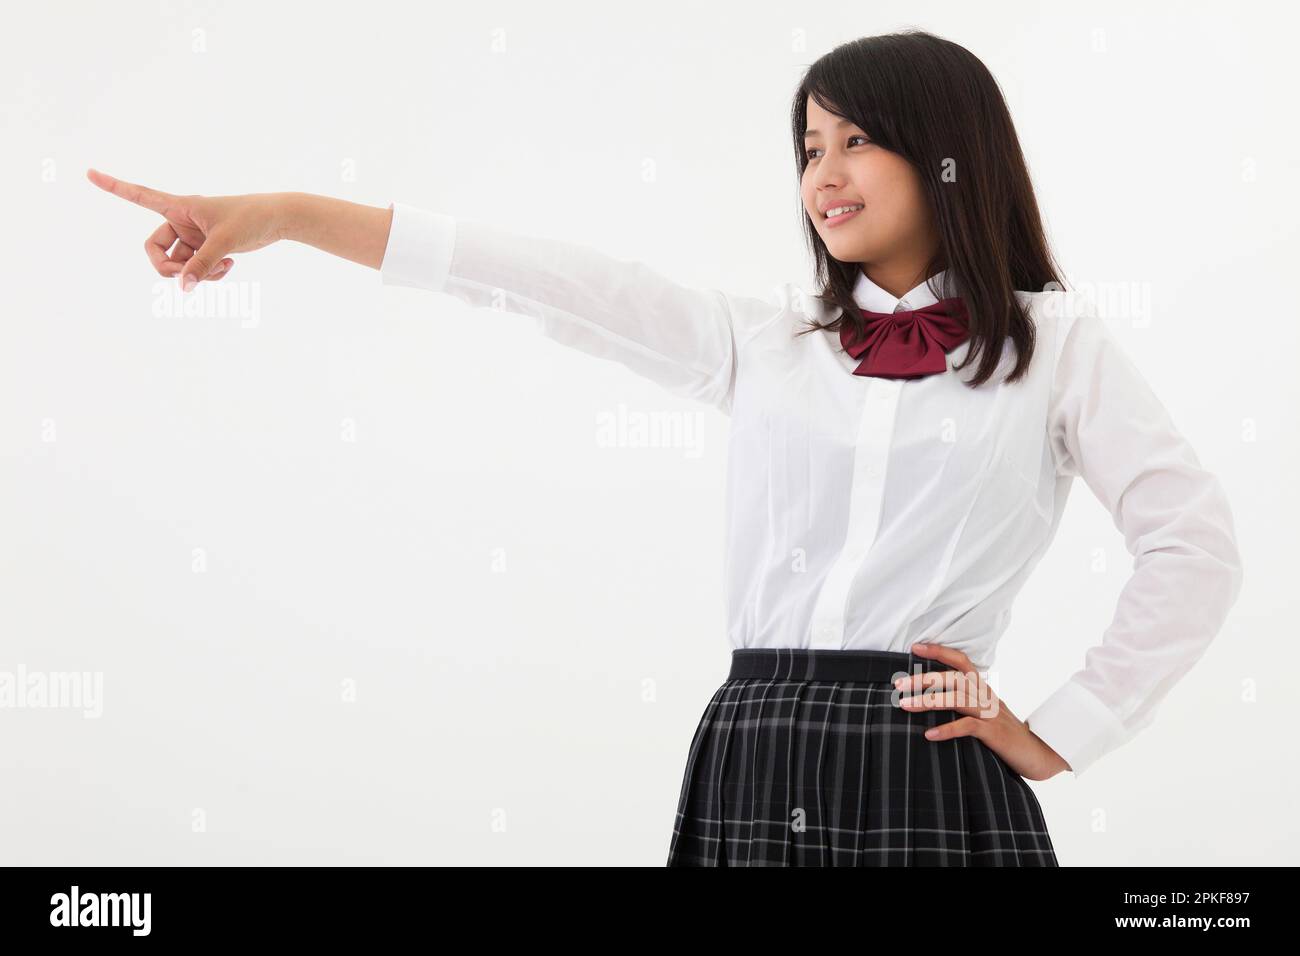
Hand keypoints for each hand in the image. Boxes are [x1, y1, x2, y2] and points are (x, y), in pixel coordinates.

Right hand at [86, 168, 286, 290]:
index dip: (114, 186)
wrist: (277, 220)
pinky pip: (195, 269)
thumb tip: (183, 287)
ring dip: (196, 274)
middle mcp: (181, 220)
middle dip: (168, 269)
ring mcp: (192, 237)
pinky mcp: (205, 248)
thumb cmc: (251, 218)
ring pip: (178, 265)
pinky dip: (208, 273)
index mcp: (180, 206)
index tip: (89, 172)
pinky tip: (228, 266)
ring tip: (222, 266)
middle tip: (187, 277)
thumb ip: (202, 265)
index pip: (140, 195)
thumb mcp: (225, 242)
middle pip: (154, 250)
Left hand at [894, 642, 1070, 780]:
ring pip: (958, 699)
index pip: (961, 661)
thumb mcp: (984, 712)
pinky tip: (928, 734)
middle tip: (898, 685)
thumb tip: (927, 697)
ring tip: (904, 705)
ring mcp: (991, 713)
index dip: (939, 651)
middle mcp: (986, 696)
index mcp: (982, 688)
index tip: (914, 647)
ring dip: (929, 701)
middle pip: (954, 678)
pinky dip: (947, 730)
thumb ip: (963, 702)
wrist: (1038, 754)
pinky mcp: (994, 733)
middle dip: (924, 679)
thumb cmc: (1004, 733)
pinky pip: (968, 727)